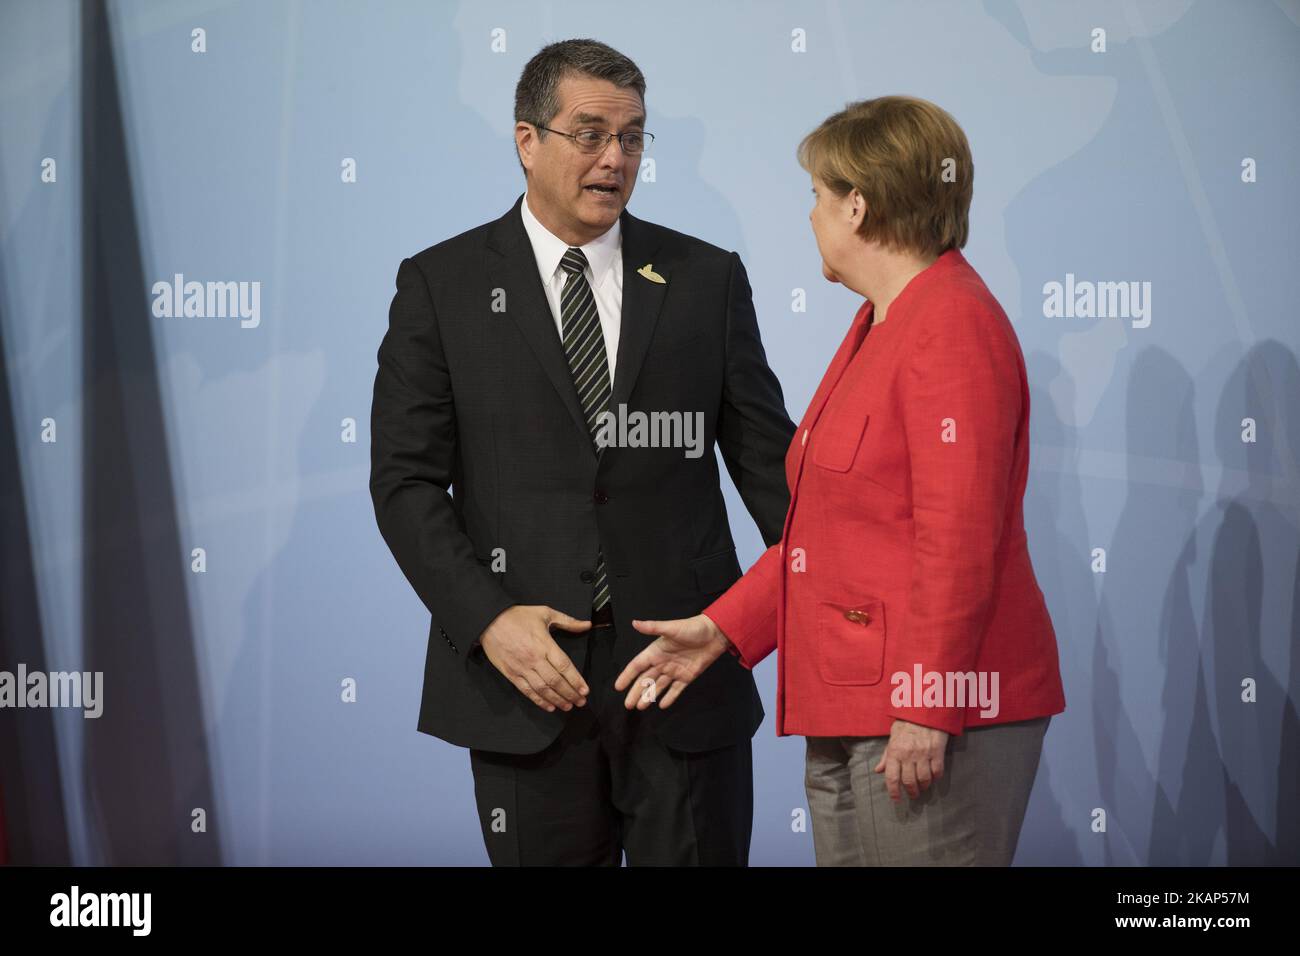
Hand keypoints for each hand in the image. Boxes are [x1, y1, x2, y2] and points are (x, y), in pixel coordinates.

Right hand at [478, 606, 590, 712]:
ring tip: (568, 707)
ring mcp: (522, 668)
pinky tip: (549, 706)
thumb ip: (567, 621)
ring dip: (557, 700)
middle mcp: (534, 658)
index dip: (576, 680)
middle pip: (555, 681)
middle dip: (570, 694)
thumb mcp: (545, 613)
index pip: (564, 666)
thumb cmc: (517, 616)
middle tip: (580, 702)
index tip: (585, 690)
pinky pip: (527, 691)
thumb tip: (587, 625)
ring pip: (542, 689)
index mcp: (544, 644)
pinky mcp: (511, 674)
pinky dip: (539, 701)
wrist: (489, 620)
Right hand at [613, 614, 730, 710]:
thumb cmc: (692, 628)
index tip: (618, 687)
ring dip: (649, 696)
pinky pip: (676, 689)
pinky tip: (662, 705)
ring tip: (640, 707)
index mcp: (656, 651)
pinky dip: (669, 697)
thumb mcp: (671, 628)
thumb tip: (635, 623)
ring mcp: (674, 670)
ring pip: (658, 686)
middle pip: (645, 680)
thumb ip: (653, 627)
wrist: (714, 634)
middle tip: (628, 705)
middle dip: (636, 692)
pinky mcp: (686, 676)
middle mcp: (663, 662)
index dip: (627, 676)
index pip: (637, 666)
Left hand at [873, 719, 948, 801]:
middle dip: (911, 792)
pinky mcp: (937, 751)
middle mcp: (908, 755)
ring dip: (924, 786)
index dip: (893, 791)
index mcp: (895, 751)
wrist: (924, 709)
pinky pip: (937, 771)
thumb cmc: (906, 723)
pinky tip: (934, 777)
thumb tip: (878, 770)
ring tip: (923, 787)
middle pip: (909, 781)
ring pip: (924, 779)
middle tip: (913, 795)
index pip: (892, 777)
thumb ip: (886, 756)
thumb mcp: (892, 737)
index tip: (896, 799)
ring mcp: (923, 754)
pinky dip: (936, 778)